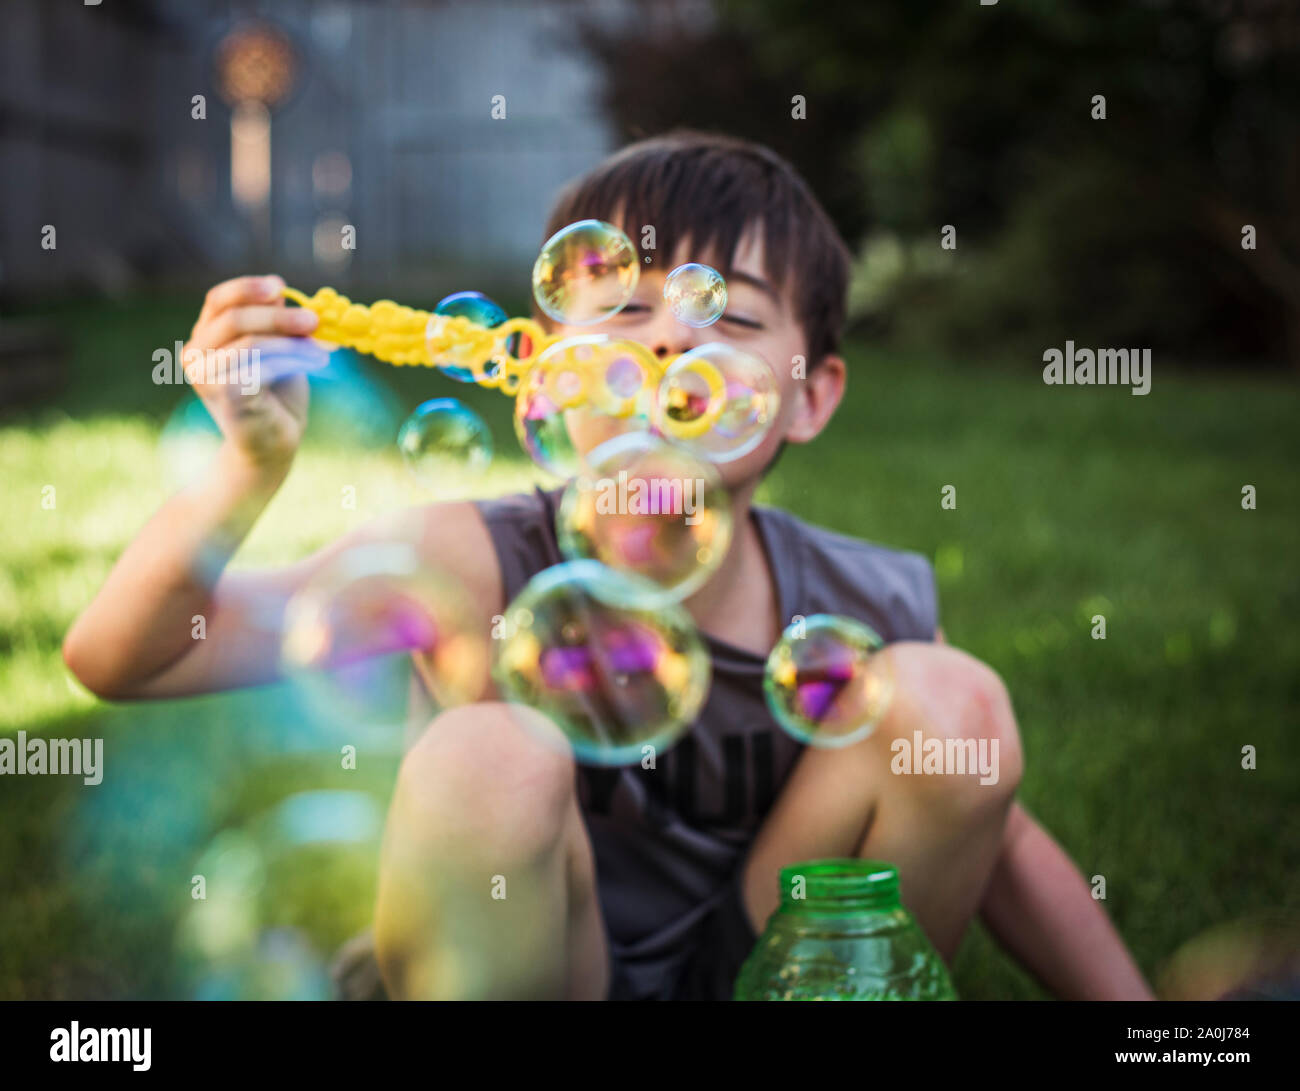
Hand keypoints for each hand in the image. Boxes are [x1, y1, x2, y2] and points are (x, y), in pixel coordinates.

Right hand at [182, 274, 320, 471]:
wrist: (273, 444)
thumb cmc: (275, 395)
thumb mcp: (277, 349)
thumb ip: (272, 322)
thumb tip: (278, 286)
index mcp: (206, 336)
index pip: (219, 300)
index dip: (248, 288)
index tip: (280, 286)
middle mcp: (196, 354)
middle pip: (234, 318)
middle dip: (278, 316)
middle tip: (314, 320)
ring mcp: (205, 377)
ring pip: (249, 343)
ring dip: (290, 342)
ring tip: (320, 349)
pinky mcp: (224, 397)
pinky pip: (259, 369)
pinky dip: (291, 363)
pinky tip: (314, 364)